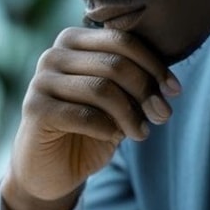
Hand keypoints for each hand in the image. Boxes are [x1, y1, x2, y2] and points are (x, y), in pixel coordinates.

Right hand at [2, 27, 180, 209]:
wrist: (52, 169)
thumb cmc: (89, 129)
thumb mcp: (119, 103)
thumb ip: (138, 86)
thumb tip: (170, 87)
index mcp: (74, 42)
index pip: (122, 40)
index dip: (154, 65)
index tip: (174, 90)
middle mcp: (54, 54)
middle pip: (114, 63)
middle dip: (146, 91)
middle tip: (162, 115)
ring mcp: (41, 81)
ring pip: (101, 88)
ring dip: (130, 114)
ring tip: (141, 133)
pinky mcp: (35, 109)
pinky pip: (84, 115)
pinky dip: (108, 128)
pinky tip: (113, 137)